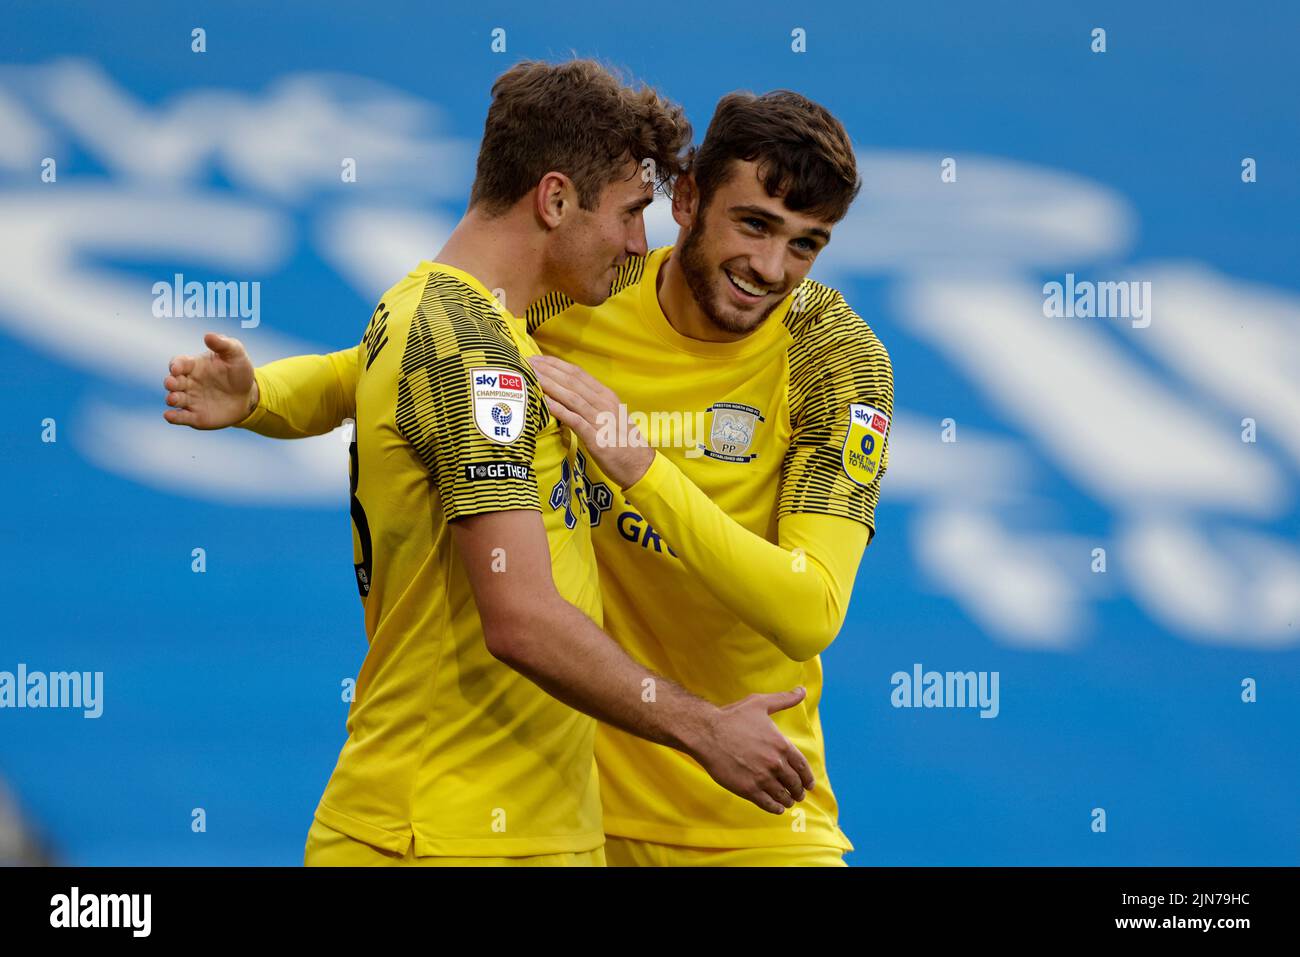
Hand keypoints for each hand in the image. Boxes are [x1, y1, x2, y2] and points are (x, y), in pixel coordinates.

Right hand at [162, 333, 257, 429]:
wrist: (248, 396)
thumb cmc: (239, 371)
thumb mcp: (236, 354)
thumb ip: (223, 344)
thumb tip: (208, 335)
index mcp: (194, 365)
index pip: (179, 363)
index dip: (176, 365)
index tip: (177, 368)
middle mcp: (188, 382)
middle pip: (172, 381)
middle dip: (170, 382)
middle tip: (172, 383)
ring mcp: (190, 400)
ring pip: (174, 399)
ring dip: (171, 399)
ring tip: (174, 399)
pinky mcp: (195, 416)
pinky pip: (180, 417)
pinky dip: (173, 417)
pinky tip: (169, 416)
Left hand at [526, 354, 653, 487]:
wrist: (639, 465)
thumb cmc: (620, 442)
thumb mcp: (608, 416)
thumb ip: (590, 404)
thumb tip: (566, 395)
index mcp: (606, 395)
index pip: (578, 373)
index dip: (557, 364)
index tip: (539, 358)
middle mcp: (604, 403)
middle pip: (573, 381)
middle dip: (549, 370)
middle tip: (529, 362)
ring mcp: (601, 420)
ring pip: (572, 397)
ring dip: (550, 385)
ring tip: (532, 377)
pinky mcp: (597, 438)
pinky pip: (575, 420)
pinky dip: (559, 410)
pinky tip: (545, 403)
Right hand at [690, 687, 815, 814]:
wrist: (707, 733)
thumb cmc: (733, 716)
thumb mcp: (760, 703)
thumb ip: (784, 699)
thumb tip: (802, 691)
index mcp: (781, 744)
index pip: (802, 767)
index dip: (807, 778)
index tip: (809, 785)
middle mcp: (775, 763)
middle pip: (794, 783)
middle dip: (798, 790)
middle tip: (799, 795)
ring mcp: (762, 778)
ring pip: (782, 795)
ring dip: (788, 800)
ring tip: (788, 802)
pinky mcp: (747, 789)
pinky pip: (767, 804)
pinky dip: (775, 808)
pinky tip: (777, 808)